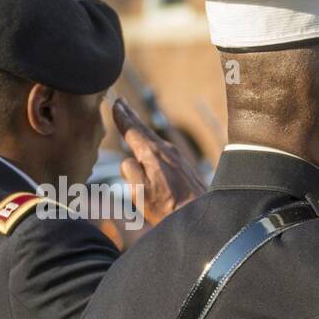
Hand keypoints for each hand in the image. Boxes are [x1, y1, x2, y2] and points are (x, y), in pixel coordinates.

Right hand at [112, 97, 205, 226]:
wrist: (203, 216)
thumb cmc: (168, 209)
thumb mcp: (139, 192)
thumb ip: (130, 171)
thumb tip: (129, 159)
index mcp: (152, 154)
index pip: (132, 130)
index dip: (122, 117)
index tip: (115, 103)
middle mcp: (167, 150)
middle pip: (144, 130)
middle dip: (131, 116)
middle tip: (122, 102)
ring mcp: (178, 157)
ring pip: (155, 140)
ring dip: (142, 130)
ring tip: (132, 120)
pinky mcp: (186, 167)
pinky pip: (164, 150)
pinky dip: (153, 142)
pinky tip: (151, 146)